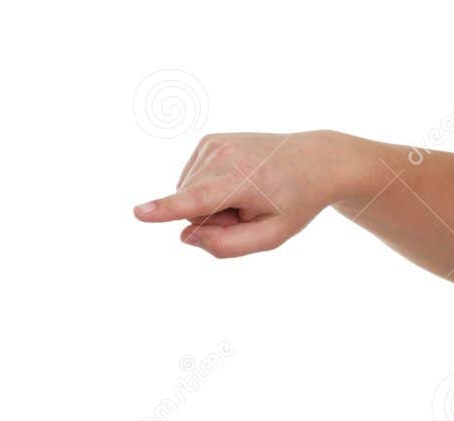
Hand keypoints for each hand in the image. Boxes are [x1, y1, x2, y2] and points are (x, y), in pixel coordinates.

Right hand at [134, 130, 368, 258]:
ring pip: (188, 195)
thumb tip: (185, 236)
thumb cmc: (294, 202)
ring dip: (212, 203)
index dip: (165, 210)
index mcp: (244, 181)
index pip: (197, 201)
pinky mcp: (207, 141)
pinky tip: (236, 181)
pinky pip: (191, 182)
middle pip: (191, 209)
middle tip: (248, 209)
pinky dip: (208, 188)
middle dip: (213, 219)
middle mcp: (224, 156)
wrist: (316, 159)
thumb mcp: (271, 236)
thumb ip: (226, 246)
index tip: (138, 212)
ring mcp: (213, 145)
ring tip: (246, 193)